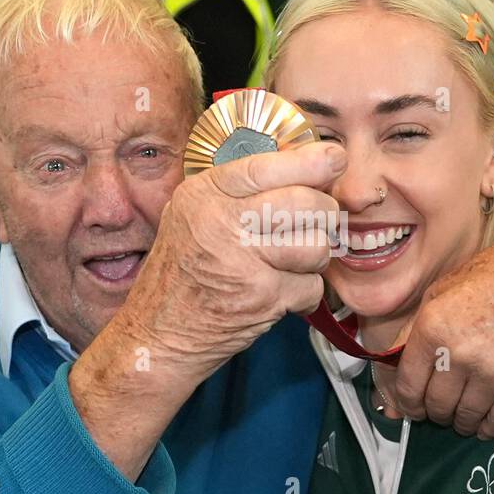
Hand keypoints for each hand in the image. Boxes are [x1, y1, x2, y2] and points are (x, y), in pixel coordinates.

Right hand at [69, 142, 345, 480]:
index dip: (312, 160)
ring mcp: (242, 260)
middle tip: (318, 224)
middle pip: (306, 203)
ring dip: (315, 257)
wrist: (157, 335)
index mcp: (204, 194)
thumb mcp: (193, 215)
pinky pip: (312, 286)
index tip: (335, 158)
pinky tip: (283, 293)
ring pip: (317, 245)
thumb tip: (304, 167)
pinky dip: (305, 293)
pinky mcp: (260, 297)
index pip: (269, 165)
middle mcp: (221, 221)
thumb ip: (238, 191)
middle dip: (325, 213)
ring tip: (293, 263)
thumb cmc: (182, 274)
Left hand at [392, 217, 493, 437]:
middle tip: (439, 408)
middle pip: (436, 405)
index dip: (407, 403)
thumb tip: (390, 384)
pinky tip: (483, 424)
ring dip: (460, 422)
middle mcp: (459, 354)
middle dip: (434, 412)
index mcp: (432, 329)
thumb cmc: (491, 279)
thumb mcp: (438, 295)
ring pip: (464, 418)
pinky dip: (488, 428)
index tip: (412, 407)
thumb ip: (411, 338)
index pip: (408, 385)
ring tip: (461, 415)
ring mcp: (491, 372)